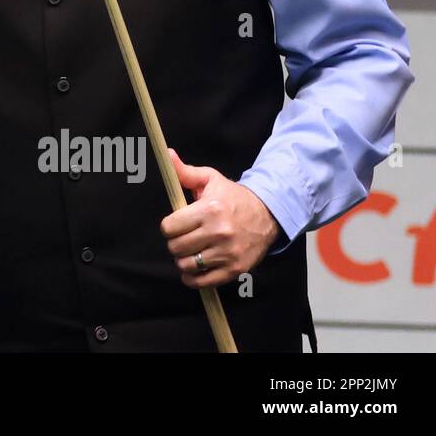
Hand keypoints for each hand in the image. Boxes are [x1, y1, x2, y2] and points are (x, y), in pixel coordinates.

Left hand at [159, 148, 279, 287]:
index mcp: (209, 210)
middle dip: (175, 242)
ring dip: (183, 260)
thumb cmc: (233, 197)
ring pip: (187, 265)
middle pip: (176, 247)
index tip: (174, 225)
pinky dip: (193, 278)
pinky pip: (203, 281)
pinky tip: (193, 269)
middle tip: (182, 238)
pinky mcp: (235, 269)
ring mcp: (227, 253)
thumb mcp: (211, 179)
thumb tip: (167, 154)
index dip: (168, 226)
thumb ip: (185, 171)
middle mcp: (218, 233)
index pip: (170, 227)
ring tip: (189, 251)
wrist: (267, 214)